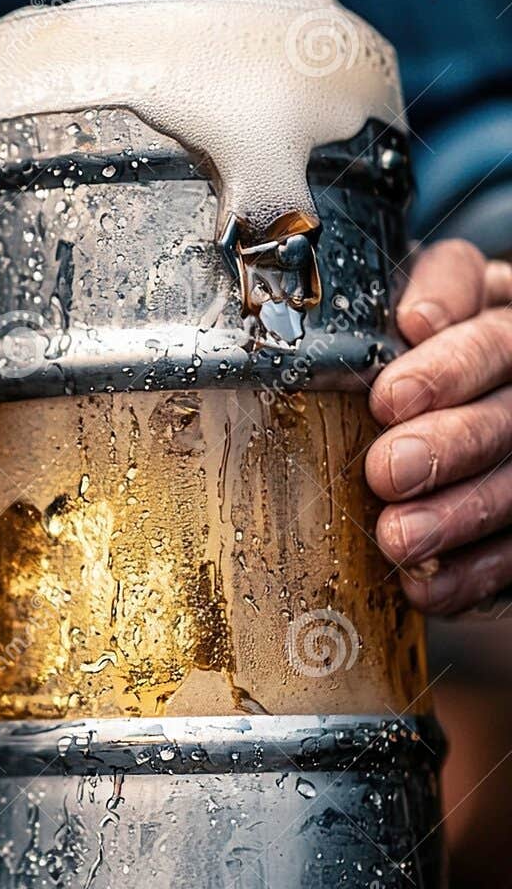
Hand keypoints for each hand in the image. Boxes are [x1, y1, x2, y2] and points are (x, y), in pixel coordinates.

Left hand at [367, 239, 511, 614]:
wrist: (444, 397)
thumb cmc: (406, 349)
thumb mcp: (400, 310)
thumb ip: (414, 304)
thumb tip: (417, 320)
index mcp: (501, 324)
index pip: (493, 340)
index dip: (449, 369)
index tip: (389, 399)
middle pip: (506, 419)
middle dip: (449, 447)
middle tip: (388, 471)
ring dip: (457, 518)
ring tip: (399, 537)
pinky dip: (471, 575)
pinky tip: (425, 585)